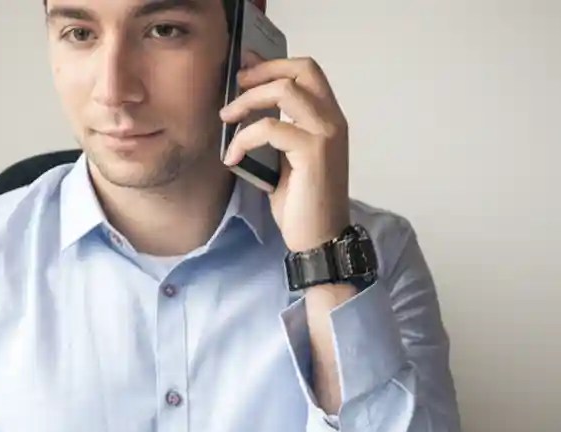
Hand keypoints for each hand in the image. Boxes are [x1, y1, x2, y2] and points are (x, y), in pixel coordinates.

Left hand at [220, 54, 350, 251]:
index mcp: (329, 119)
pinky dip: (244, 139)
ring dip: (248, 101)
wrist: (320, 238)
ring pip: (285, 91)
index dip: (274, 64)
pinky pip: (270, 128)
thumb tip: (248, 111)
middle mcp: (333, 120)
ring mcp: (326, 133)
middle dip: (262, 72)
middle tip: (235, 87)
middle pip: (301, 70)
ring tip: (226, 118)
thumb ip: (276, 132)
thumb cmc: (303, 203)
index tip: (245, 70)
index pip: (308, 71)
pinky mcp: (313, 151)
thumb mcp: (286, 159)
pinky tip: (233, 158)